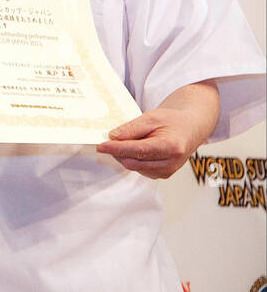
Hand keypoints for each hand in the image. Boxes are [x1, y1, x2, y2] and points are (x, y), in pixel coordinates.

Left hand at [96, 81, 219, 178]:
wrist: (190, 128)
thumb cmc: (173, 121)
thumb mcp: (152, 117)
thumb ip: (132, 128)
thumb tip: (113, 137)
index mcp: (170, 147)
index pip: (137, 151)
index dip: (116, 148)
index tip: (101, 146)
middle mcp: (170, 163)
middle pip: (132, 161)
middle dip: (117, 151)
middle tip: (109, 139)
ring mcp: (167, 171)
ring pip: (133, 166)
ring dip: (124, 155)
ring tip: (130, 140)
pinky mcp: (162, 175)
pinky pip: (139, 169)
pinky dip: (132, 159)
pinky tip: (137, 148)